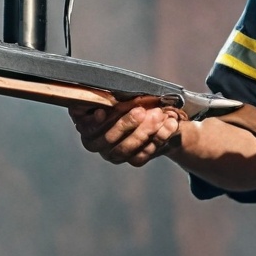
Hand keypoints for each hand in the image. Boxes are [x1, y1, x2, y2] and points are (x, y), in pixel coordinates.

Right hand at [68, 96, 183, 166]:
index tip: (102, 113)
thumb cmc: (128, 100)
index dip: (93, 122)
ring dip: (145, 131)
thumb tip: (102, 104)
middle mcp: (96, 143)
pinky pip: (144, 154)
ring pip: (126, 149)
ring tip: (159, 115)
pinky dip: (158, 138)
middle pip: (108, 139)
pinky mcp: (133, 159)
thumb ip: (108, 98)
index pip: (87, 127)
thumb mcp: (117, 95)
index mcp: (87, 125)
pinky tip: (169, 124)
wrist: (153, 113)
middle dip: (126, 123)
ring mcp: (114, 154)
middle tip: (141, 110)